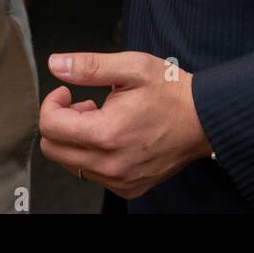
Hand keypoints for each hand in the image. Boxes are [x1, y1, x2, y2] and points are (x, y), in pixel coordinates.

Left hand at [38, 51, 214, 199]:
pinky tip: (113, 135)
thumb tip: (56, 64)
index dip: (51, 103)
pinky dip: (92, 154)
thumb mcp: (131, 67)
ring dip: (76, 139)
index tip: (67, 91)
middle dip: (61, 122)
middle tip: (85, 104)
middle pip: (53, 149)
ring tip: (102, 117)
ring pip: (71, 163)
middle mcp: (110, 164)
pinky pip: (92, 174)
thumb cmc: (171, 93)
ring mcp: (119, 180)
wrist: (203, 120)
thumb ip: (88, 66)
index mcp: (106, 134)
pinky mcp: (127, 188)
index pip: (50, 127)